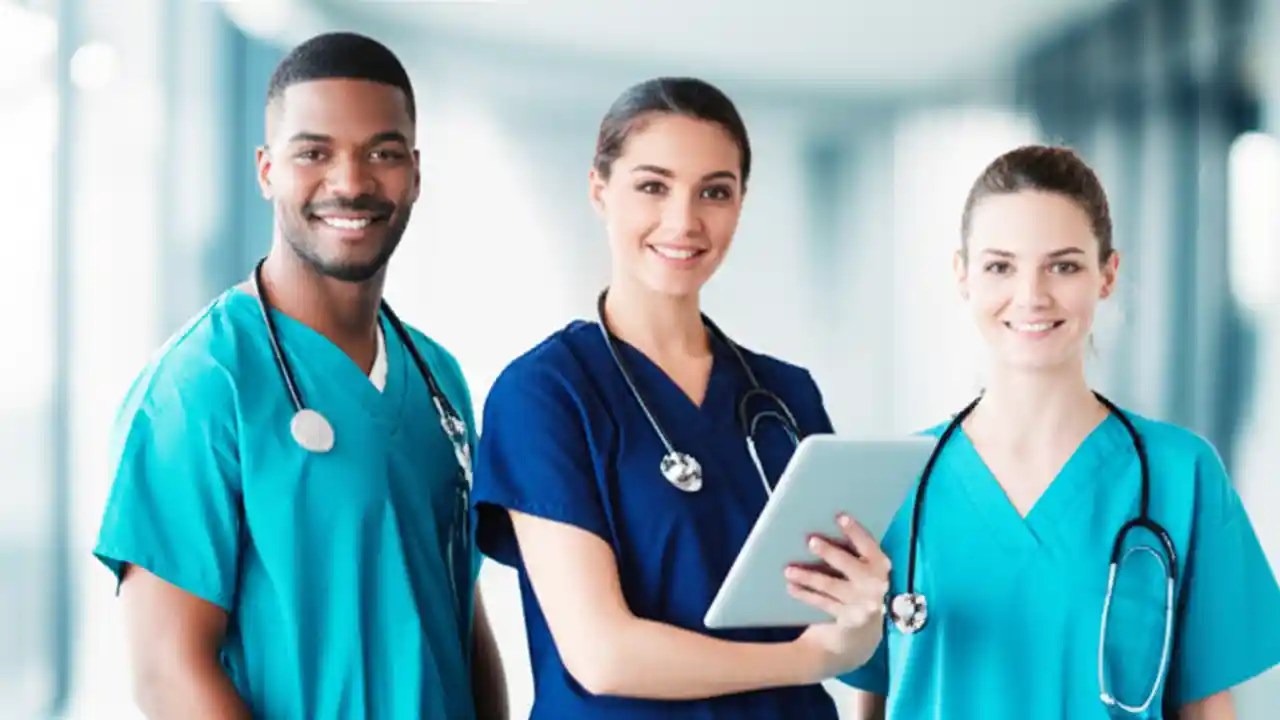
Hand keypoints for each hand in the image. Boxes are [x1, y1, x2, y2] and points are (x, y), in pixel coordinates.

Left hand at [785, 514, 890, 680]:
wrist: (860, 636)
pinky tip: (791, 587)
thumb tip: (819, 530)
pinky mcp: (849, 619)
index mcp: (880, 566)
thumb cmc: (856, 589)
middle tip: (810, 541)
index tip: (840, 517)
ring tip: (789, 569)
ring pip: (832, 585)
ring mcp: (863, 604)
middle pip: (850, 566)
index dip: (856, 532)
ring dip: (809, 576)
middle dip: (830, 553)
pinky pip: (823, 603)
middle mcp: (876, 585)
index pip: (869, 546)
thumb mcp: (861, 572)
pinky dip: (806, 595)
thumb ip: (850, 554)